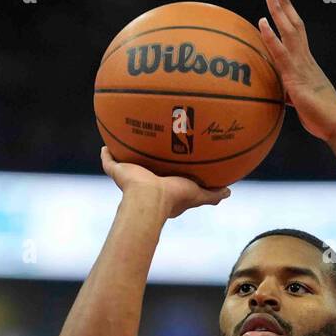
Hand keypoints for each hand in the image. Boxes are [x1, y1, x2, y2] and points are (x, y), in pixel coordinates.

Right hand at [100, 146, 230, 218]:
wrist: (149, 198)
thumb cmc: (173, 197)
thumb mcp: (198, 194)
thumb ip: (212, 194)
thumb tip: (229, 192)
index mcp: (160, 188)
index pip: (162, 176)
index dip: (166, 168)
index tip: (171, 157)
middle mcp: (144, 182)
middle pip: (143, 167)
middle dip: (145, 158)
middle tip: (149, 143)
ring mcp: (129, 177)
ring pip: (125, 163)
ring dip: (125, 153)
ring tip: (126, 137)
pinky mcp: (117, 172)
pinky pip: (109, 160)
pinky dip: (106, 153)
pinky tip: (106, 143)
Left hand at [257, 0, 335, 142]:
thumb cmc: (322, 119)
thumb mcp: (304, 103)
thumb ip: (293, 95)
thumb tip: (286, 95)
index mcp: (308, 65)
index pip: (298, 35)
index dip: (290, 17)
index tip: (284, 2)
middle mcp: (306, 61)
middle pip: (295, 26)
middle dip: (285, 5)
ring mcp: (301, 67)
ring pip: (289, 32)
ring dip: (279, 11)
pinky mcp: (295, 78)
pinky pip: (280, 53)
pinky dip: (270, 36)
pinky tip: (262, 22)